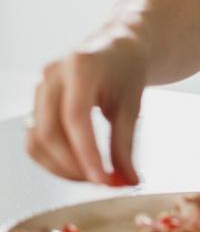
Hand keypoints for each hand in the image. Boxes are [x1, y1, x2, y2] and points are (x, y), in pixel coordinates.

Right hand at [26, 36, 146, 184]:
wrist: (116, 48)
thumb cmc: (127, 71)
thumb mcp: (132, 105)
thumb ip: (126, 146)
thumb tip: (127, 183)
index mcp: (81, 66)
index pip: (76, 117)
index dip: (87, 153)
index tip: (104, 180)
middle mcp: (53, 75)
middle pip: (49, 132)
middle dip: (73, 166)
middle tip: (102, 182)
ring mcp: (39, 88)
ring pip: (36, 141)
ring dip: (61, 168)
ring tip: (93, 177)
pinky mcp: (35, 103)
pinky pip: (35, 141)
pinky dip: (53, 161)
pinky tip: (78, 168)